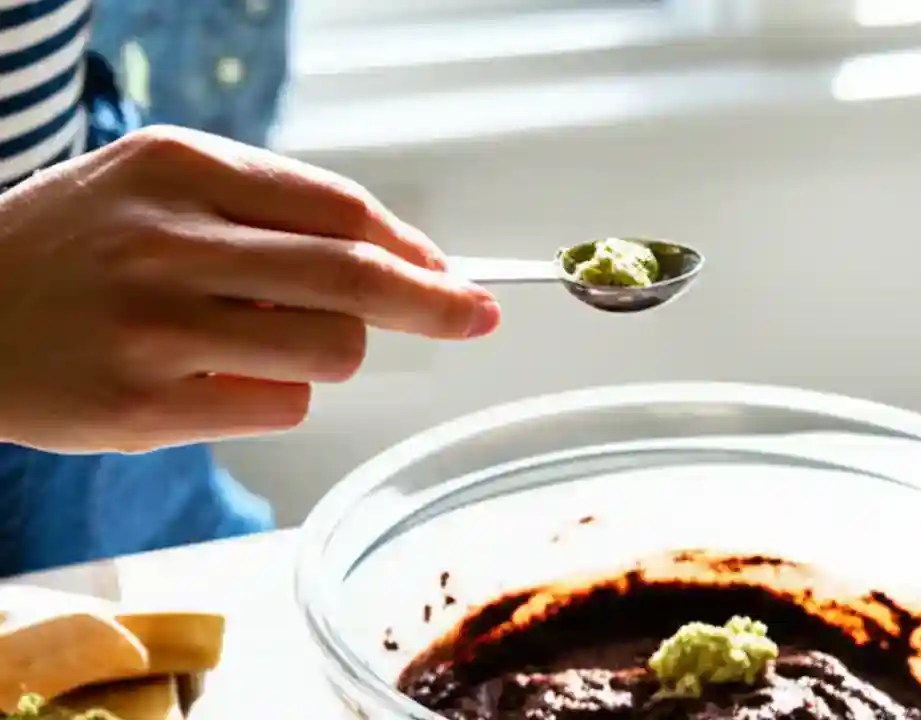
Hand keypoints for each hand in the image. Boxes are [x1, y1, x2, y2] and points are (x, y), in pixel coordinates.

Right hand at [0, 125, 500, 453]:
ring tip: (258, 342)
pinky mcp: (143, 405)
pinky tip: (214, 380)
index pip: (340, 208)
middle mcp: (168, 240)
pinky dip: (277, 397)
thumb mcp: (155, 188)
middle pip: (355, 276)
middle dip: (437, 302)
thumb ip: (269, 209)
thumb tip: (404, 257)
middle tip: (479, 317)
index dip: (415, 248)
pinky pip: (282, 407)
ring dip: (329, 353)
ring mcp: (155, 327)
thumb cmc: (76, 250)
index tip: (457, 275)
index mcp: (179, 168)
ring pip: (331, 348)